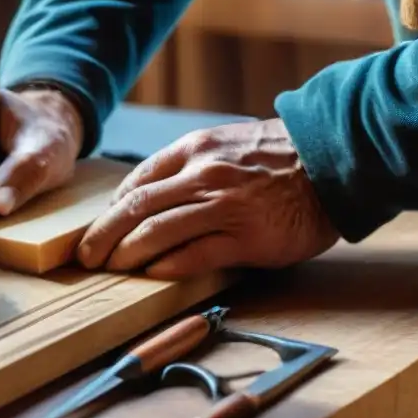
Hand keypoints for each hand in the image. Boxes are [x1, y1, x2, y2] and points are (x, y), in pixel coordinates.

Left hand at [76, 118, 338, 277]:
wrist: (333, 160)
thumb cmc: (278, 158)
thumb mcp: (226, 143)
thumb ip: (190, 163)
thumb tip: (150, 191)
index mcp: (194, 149)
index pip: (137, 180)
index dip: (112, 207)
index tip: (102, 225)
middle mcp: (201, 175)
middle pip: (136, 207)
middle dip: (103, 233)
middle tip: (85, 255)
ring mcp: (222, 206)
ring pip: (157, 231)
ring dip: (126, 253)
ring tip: (110, 268)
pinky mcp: (245, 237)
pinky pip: (194, 255)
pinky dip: (166, 267)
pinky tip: (150, 275)